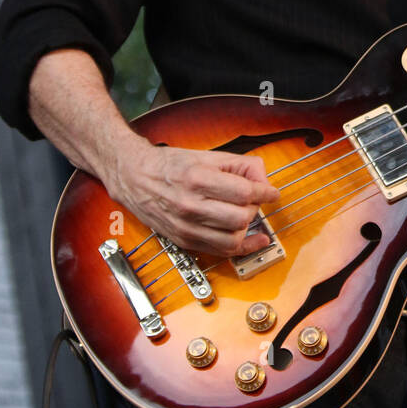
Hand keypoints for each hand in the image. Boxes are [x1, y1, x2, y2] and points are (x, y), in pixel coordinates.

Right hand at [107, 135, 279, 257]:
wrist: (134, 177)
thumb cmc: (170, 165)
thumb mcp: (207, 155)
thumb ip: (240, 165)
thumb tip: (264, 179)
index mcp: (197, 179)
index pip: (244, 192)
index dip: (264, 192)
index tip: (271, 193)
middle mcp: (191, 205)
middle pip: (241, 217)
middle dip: (254, 208)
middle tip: (253, 200)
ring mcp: (186, 226)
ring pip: (233, 238)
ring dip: (246, 227)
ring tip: (244, 214)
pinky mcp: (184, 240)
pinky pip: (220, 251)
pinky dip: (240, 247)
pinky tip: (252, 239)